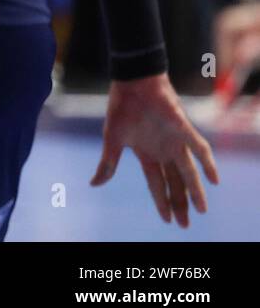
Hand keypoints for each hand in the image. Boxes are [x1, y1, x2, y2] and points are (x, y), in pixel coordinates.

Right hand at [91, 73, 219, 226]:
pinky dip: (208, 164)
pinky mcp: (182, 129)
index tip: (168, 221)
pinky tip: (214, 179)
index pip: (157, 184)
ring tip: (201, 209)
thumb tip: (93, 184)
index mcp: (147, 154)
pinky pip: (199, 149)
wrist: (131, 82)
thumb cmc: (121, 108)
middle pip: (174, 183)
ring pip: (188, 172)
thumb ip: (107, 164)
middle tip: (185, 225)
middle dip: (179, 204)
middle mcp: (163, 151)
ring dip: (195, 191)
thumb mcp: (111, 140)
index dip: (162, 202)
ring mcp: (174, 141)